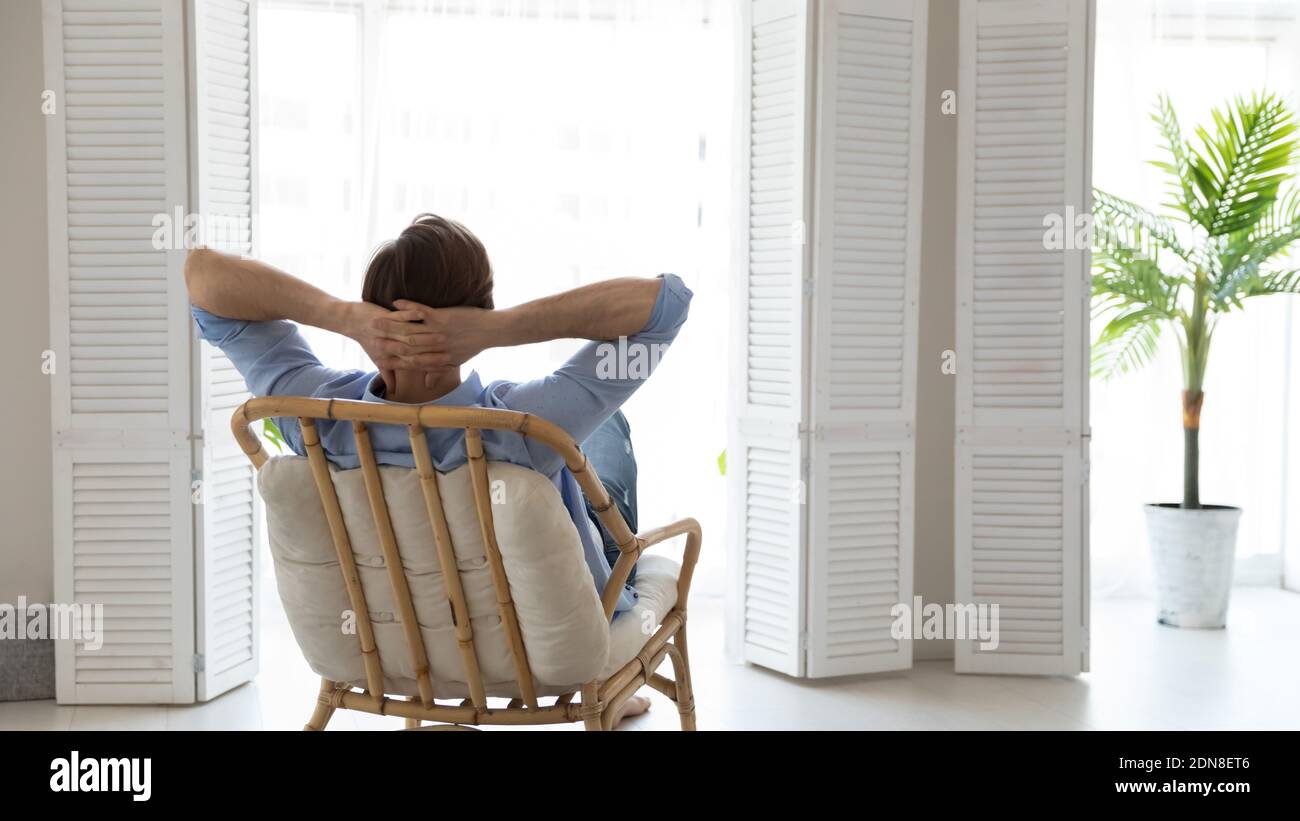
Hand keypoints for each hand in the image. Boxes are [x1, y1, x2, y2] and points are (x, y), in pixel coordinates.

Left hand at [336, 301, 454, 390]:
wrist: (349, 321)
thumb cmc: (366, 339)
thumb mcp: (378, 357)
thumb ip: (388, 374)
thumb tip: (393, 391)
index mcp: (392, 355)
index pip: (414, 364)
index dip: (430, 366)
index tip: (446, 367)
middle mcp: (390, 345)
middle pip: (414, 350)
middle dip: (433, 351)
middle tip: (449, 352)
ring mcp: (388, 330)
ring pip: (408, 334)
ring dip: (425, 334)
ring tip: (442, 333)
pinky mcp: (384, 316)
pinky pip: (400, 316)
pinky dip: (411, 313)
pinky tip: (422, 314)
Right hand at [369, 300, 501, 385]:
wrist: (492, 331)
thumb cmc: (473, 345)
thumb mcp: (455, 361)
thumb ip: (438, 372)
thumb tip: (426, 385)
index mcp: (437, 359)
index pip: (410, 362)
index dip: (393, 361)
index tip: (377, 360)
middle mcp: (434, 348)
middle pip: (405, 347)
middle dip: (386, 343)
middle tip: (370, 339)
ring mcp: (437, 333)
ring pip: (409, 330)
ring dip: (391, 324)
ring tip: (375, 319)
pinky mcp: (443, 318)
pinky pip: (421, 312)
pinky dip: (408, 306)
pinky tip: (395, 301)